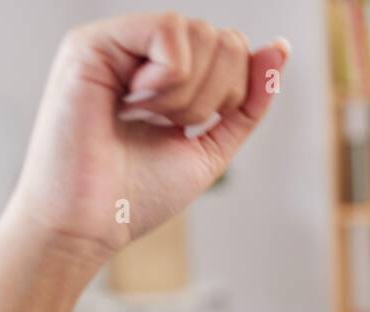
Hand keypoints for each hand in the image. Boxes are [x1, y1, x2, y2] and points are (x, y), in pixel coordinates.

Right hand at [0, 13, 288, 311]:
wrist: (90, 225)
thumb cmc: (137, 195)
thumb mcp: (211, 147)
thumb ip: (247, 102)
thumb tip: (279, 49)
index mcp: (165, 72)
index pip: (233, 48)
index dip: (235, 92)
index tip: (192, 129)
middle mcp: (140, 49)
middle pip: (223, 37)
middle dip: (214, 96)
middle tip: (169, 126)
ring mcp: (115, 42)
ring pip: (200, 31)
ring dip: (189, 94)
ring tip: (147, 119)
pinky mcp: (92, 42)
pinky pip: (169, 30)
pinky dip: (169, 79)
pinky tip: (135, 103)